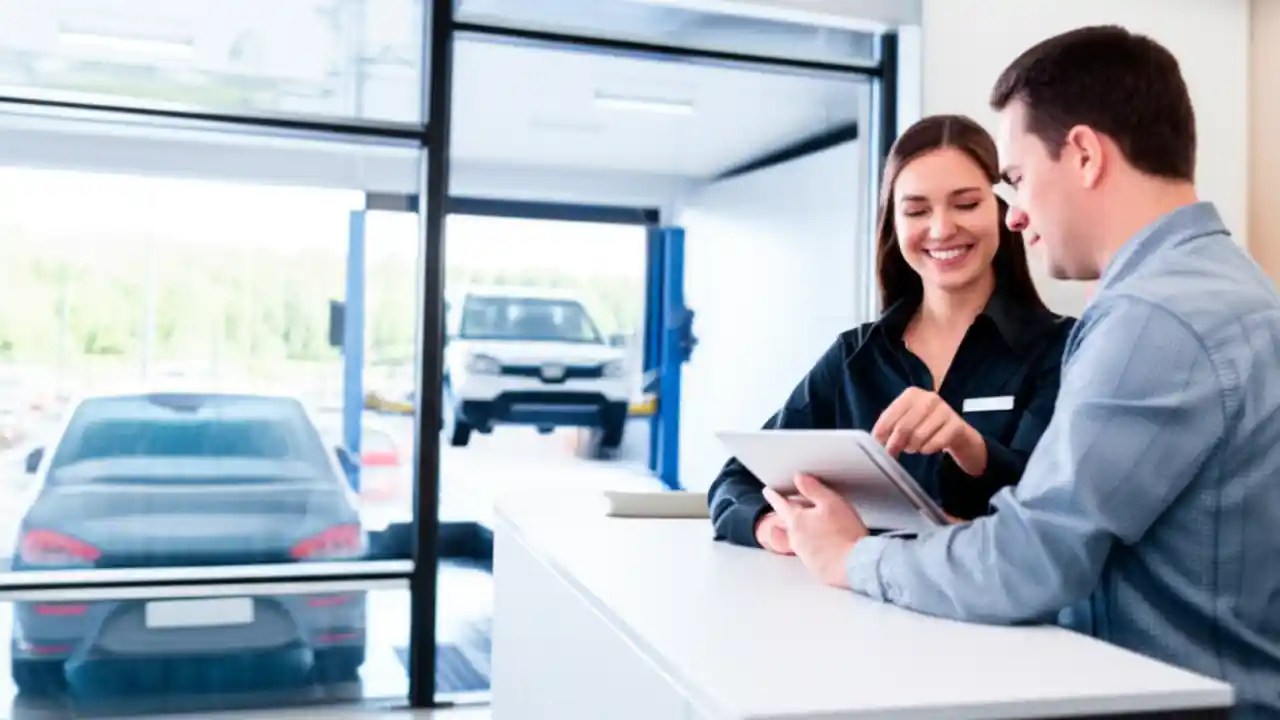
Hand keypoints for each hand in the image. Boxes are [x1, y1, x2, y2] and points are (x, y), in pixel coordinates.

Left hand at [762, 474, 868, 587]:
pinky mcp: (815, 568)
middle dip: (791, 516)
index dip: (774, 496)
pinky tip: (829, 546)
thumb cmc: (846, 534)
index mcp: (797, 521)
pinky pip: (811, 554)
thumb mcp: (831, 502)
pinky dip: (816, 548)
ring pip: (799, 540)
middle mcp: (796, 539)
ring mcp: (804, 555)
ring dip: (805, 533)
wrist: (856, 564)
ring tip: (821, 529)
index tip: (768, 492)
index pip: (781, 505)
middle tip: (798, 510)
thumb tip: (799, 478)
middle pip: (789, 523)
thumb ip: (813, 489)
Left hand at [872, 387, 987, 476]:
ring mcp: (945, 410)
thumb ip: (890, 427)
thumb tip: (875, 441)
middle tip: (893, 453)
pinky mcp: (956, 425)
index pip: (889, 416)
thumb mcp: (906, 420)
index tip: (879, 447)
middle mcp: (929, 398)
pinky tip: (927, 448)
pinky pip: (935, 443)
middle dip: (895, 444)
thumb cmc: (925, 426)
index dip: (881, 434)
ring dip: (913, 447)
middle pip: (904, 427)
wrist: (956, 432)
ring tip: (913, 447)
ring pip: (919, 436)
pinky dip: (927, 449)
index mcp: (911, 394)